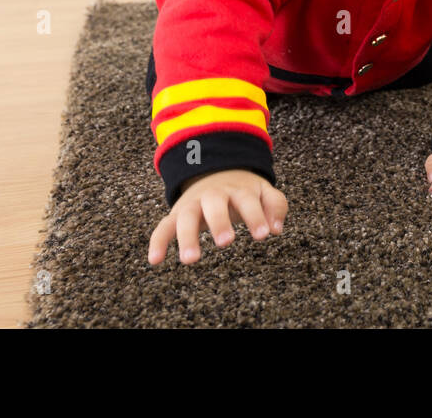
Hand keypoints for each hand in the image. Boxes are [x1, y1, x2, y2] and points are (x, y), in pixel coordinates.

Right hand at [148, 169, 286, 265]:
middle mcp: (213, 195)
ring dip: (186, 237)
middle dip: (219, 222)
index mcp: (237, 189)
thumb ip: (275, 206)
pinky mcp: (176, 215)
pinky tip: (155, 260)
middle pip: (214, 204)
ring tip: (190, 260)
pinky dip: (157, 241)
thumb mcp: (263, 191)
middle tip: (226, 242)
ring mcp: (192, 204)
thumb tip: (277, 229)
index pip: (247, 200)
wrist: (216, 171)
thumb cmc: (243, 190)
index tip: (263, 235)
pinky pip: (163, 227)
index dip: (255, 216)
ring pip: (186, 217)